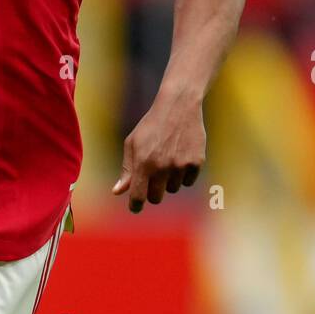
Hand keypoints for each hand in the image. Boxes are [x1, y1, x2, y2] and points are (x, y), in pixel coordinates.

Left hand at [112, 90, 204, 212]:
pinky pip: (188, 182)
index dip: (135, 206)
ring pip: (173, 189)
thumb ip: (126, 170)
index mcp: (143, 163)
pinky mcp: (196, 162)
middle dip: (152, 192)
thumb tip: (117, 192)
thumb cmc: (151, 125)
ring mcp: (181, 165)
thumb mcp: (133, 144)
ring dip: (169, 181)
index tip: (135, 207)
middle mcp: (162, 167)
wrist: (179, 106)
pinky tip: (180, 158)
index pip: (138, 196)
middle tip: (152, 180)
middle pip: (156, 197)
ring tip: (168, 160)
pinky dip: (183, 175)